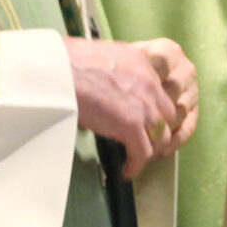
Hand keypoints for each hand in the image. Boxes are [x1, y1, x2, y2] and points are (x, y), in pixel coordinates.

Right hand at [65, 36, 198, 179]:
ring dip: (149, 150)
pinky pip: (142, 153)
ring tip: (136, 159)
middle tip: (144, 142)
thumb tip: (103, 87)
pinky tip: (126, 170)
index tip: (143, 122)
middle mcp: (149, 83)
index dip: (154, 111)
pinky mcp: (131, 125)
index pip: (159, 93)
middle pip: (168, 116)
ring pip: (161, 137)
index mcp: (141, 63)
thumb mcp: (100, 56)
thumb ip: (112, 70)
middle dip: (158, 131)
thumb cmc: (66, 62)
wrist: (58, 71)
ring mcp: (143, 105)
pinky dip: (136, 165)